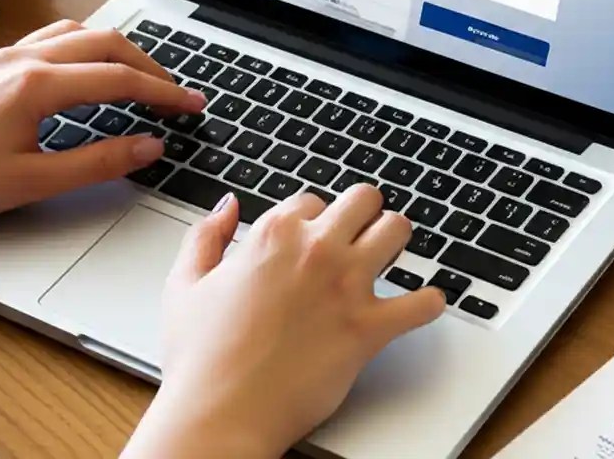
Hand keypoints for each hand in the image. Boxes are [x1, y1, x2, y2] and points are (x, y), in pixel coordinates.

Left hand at [0, 20, 205, 222]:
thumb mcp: (34, 182)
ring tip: (143, 80)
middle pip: (107, 44)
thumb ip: (99, 162)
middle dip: (151, 67)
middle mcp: (24, 60)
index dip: (164, 93)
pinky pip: (55, 39)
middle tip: (178, 95)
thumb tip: (148, 146)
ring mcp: (8, 57)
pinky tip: (92, 71)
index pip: (119, 79)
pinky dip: (88, 48)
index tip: (193, 106)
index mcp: (36, 86)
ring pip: (81, 34)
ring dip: (120, 52)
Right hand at [123, 187, 446, 458]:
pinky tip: (423, 305)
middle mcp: (315, 251)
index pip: (312, 200)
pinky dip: (428, 303)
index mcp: (272, 235)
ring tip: (389, 258)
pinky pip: (422, 304)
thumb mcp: (185, 284)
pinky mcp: (369, 329)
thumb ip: (206, 236)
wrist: (220, 413)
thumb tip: (228, 206)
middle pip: (364, 199)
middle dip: (363, 214)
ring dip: (396, 241)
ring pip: (397, 231)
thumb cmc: (200, 358)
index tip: (312, 237)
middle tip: (361, 234)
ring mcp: (346, 288)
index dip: (312, 219)